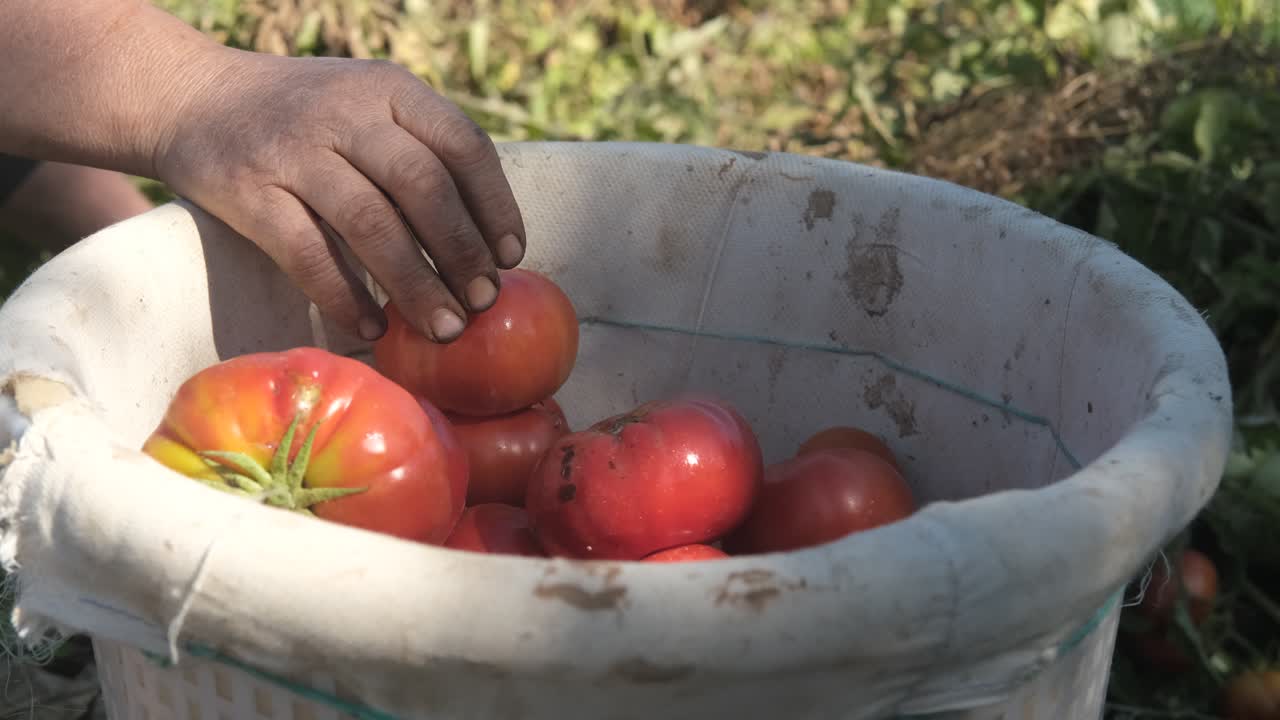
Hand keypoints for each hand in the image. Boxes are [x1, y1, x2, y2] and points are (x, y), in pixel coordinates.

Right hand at [153, 48, 525, 342]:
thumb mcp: (367, 104)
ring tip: (444, 328)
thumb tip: (486, 241)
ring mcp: (294, 151)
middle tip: (483, 302)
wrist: (192, 96)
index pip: (462, 144)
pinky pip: (307, 254)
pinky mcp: (249, 192)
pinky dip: (345, 297)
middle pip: (422, 186)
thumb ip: (419, 149)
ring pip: (370, 224)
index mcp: (388, 89)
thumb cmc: (305, 117)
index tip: (511, 257)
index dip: (494, 206)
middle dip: (461, 253)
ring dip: (414, 284)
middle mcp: (345, 113)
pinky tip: (372, 327)